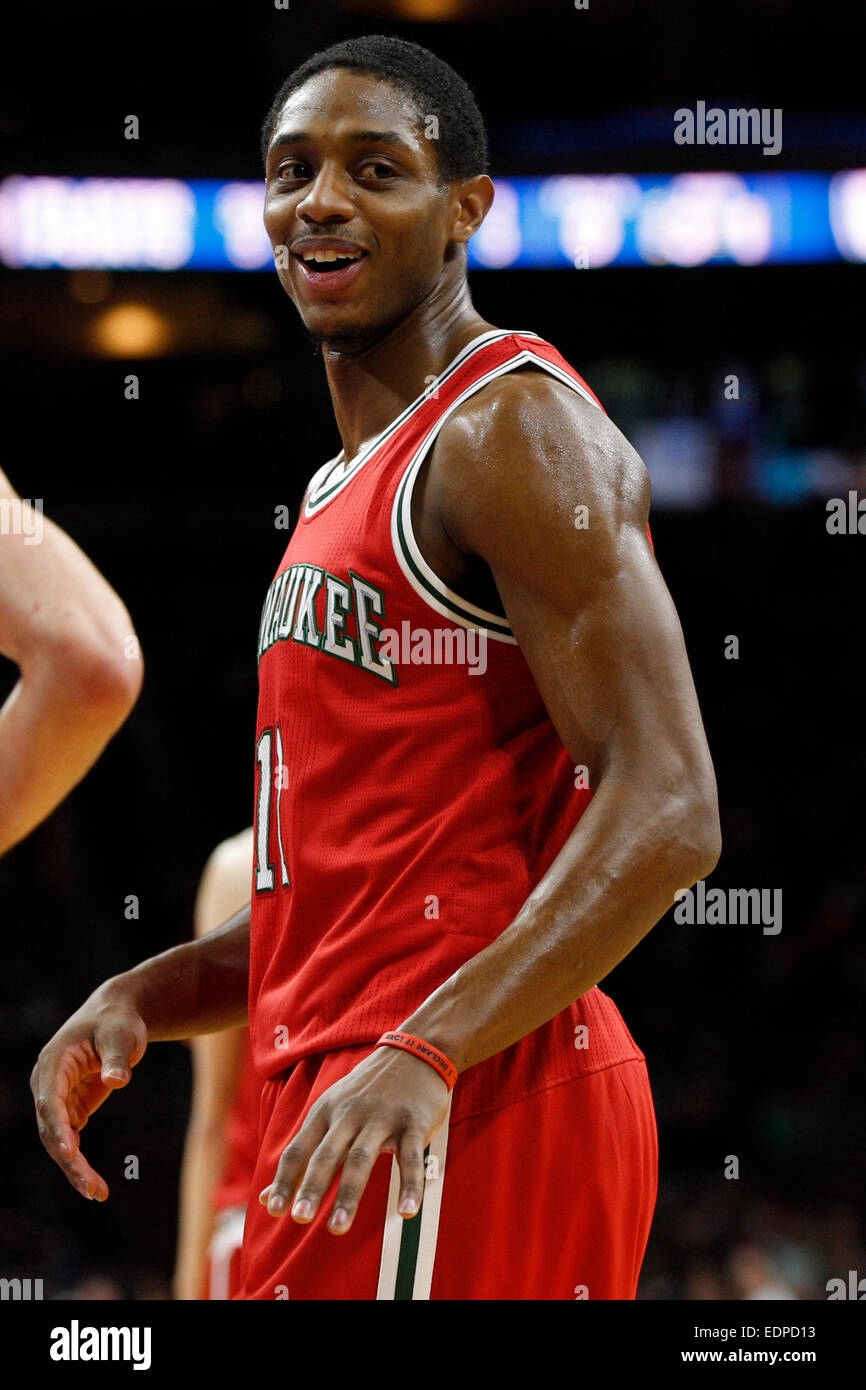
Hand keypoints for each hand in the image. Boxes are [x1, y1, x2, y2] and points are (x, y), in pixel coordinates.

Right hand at [30, 983, 147, 1200]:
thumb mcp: (122, 1034)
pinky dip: (80, 1163)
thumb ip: (117, 1058)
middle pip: (51, 1128)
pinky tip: (96, 1185)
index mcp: (53, 1062)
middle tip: (91, 1187)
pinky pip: (70, 1141)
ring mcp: (57, 1098)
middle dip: (69, 1160)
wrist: (116, 1017)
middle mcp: (48, 1084)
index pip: (49, 1100)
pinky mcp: (70, 1109)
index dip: (57, 1128)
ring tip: (98, 1193)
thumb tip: (117, 1081)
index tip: (69, 1152)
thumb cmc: (118, 1022)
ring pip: (59, 1141)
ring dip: (74, 1168)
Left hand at [259, 1045, 450, 1233]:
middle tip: (300, 1218)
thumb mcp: (329, 1111)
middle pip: (327, 1154)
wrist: (414, 1051)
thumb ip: (302, 1152)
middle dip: (312, 1187)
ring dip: (349, 1194)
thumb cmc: (366, 1090)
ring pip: (362, 1158)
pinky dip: (410, 1185)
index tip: (274, 1210)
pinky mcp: (413, 1122)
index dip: (285, 1179)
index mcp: (326, 1112)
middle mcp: (350, 1114)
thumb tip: (264, 1199)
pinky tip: (407, 1211)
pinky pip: (410, 1158)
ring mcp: (382, 1117)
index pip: (299, 1149)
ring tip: (338, 1228)